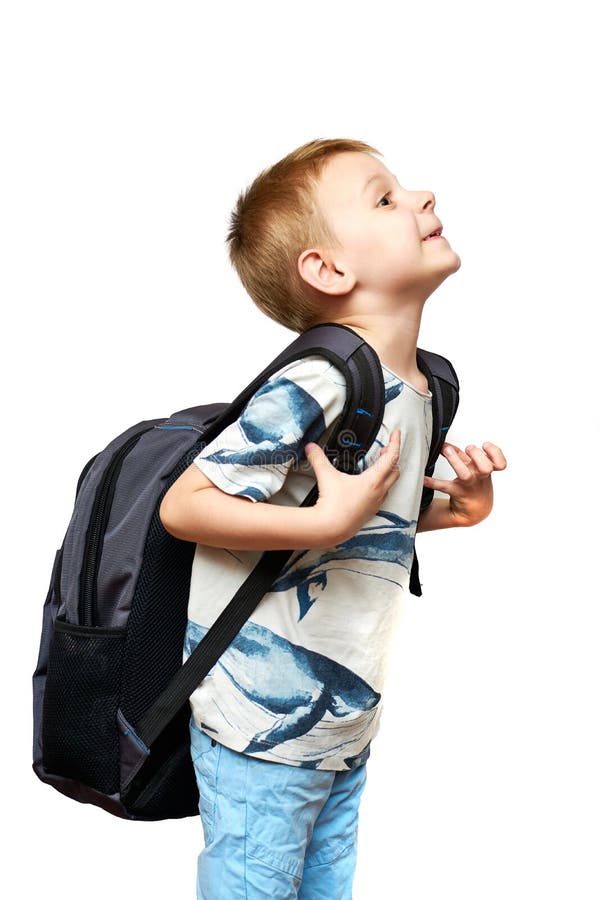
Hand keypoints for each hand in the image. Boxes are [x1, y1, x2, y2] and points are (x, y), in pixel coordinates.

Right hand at [305, 429, 401, 544]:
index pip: (391, 457)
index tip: (396, 433)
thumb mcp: (326, 476)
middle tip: (386, 449)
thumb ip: (319, 459)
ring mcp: (376, 503)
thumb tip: (311, 447)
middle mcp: (379, 492)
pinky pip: (382, 496)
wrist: (331, 529)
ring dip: (388, 472)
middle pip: (395, 470)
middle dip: (392, 457)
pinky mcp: (370, 512)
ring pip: (390, 484)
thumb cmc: (333, 505)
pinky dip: (381, 486)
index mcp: (373, 481)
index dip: (395, 443)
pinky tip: (370, 485)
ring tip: (379, 465)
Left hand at [423, 441, 506, 525]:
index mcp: (486, 470)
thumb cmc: (475, 484)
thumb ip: (460, 454)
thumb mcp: (472, 469)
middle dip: (476, 454)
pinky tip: (423, 478)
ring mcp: (468, 485)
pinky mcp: (457, 492)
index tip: (485, 445)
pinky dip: (433, 482)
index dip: (494, 453)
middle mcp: (479, 477)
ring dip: (455, 461)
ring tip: (447, 450)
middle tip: (468, 448)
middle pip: (485, 466)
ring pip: (465, 475)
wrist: (476, 510)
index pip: (500, 463)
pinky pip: (444, 486)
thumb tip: (445, 443)